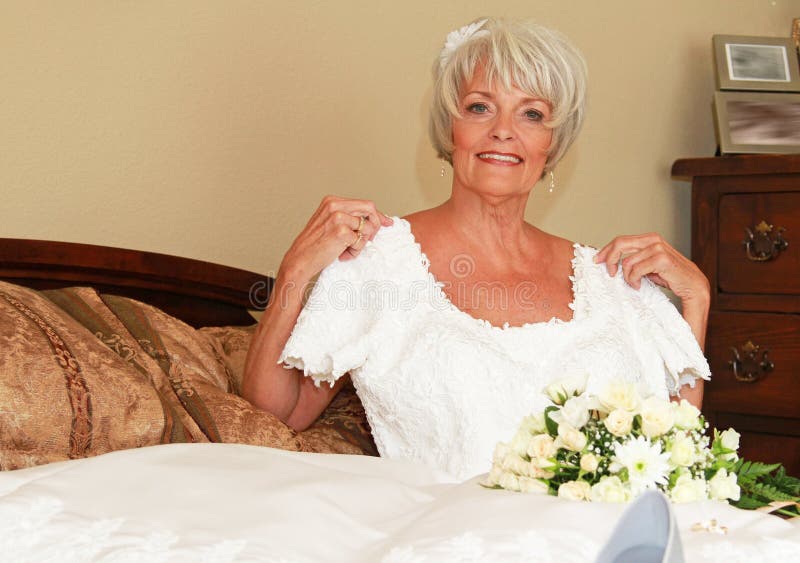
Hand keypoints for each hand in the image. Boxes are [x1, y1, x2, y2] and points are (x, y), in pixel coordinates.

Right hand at [280, 195, 393, 281]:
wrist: (300, 260)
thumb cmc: (315, 245)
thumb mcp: (330, 223)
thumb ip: (348, 217)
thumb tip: (375, 219)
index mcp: (332, 201)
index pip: (364, 204)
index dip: (378, 215)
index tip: (387, 223)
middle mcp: (335, 205)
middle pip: (370, 209)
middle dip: (374, 226)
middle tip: (368, 240)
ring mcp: (338, 217)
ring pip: (368, 228)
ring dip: (360, 243)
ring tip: (345, 250)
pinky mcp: (341, 231)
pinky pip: (361, 242)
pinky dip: (354, 252)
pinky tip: (341, 255)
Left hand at [593, 233, 709, 304]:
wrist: (693, 286)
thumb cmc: (670, 276)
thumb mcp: (648, 266)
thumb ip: (635, 259)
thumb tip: (612, 261)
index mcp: (649, 239)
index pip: (621, 239)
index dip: (607, 250)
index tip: (598, 260)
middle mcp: (653, 240)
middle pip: (620, 244)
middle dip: (610, 259)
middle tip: (610, 273)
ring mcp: (658, 248)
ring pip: (627, 262)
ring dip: (627, 277)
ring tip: (635, 284)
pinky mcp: (662, 259)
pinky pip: (635, 270)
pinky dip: (633, 280)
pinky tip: (639, 285)